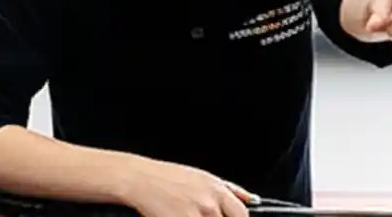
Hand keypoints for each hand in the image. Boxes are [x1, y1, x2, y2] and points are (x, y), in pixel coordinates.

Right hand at [121, 156, 252, 216]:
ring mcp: (194, 215)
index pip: (242, 214)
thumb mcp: (204, 177)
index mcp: (217, 190)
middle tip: (205, 216)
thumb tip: (251, 199)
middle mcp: (209, 204)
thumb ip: (231, 190)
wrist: (140, 179)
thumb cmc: (168, 177)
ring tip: (189, 213)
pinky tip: (179, 215)